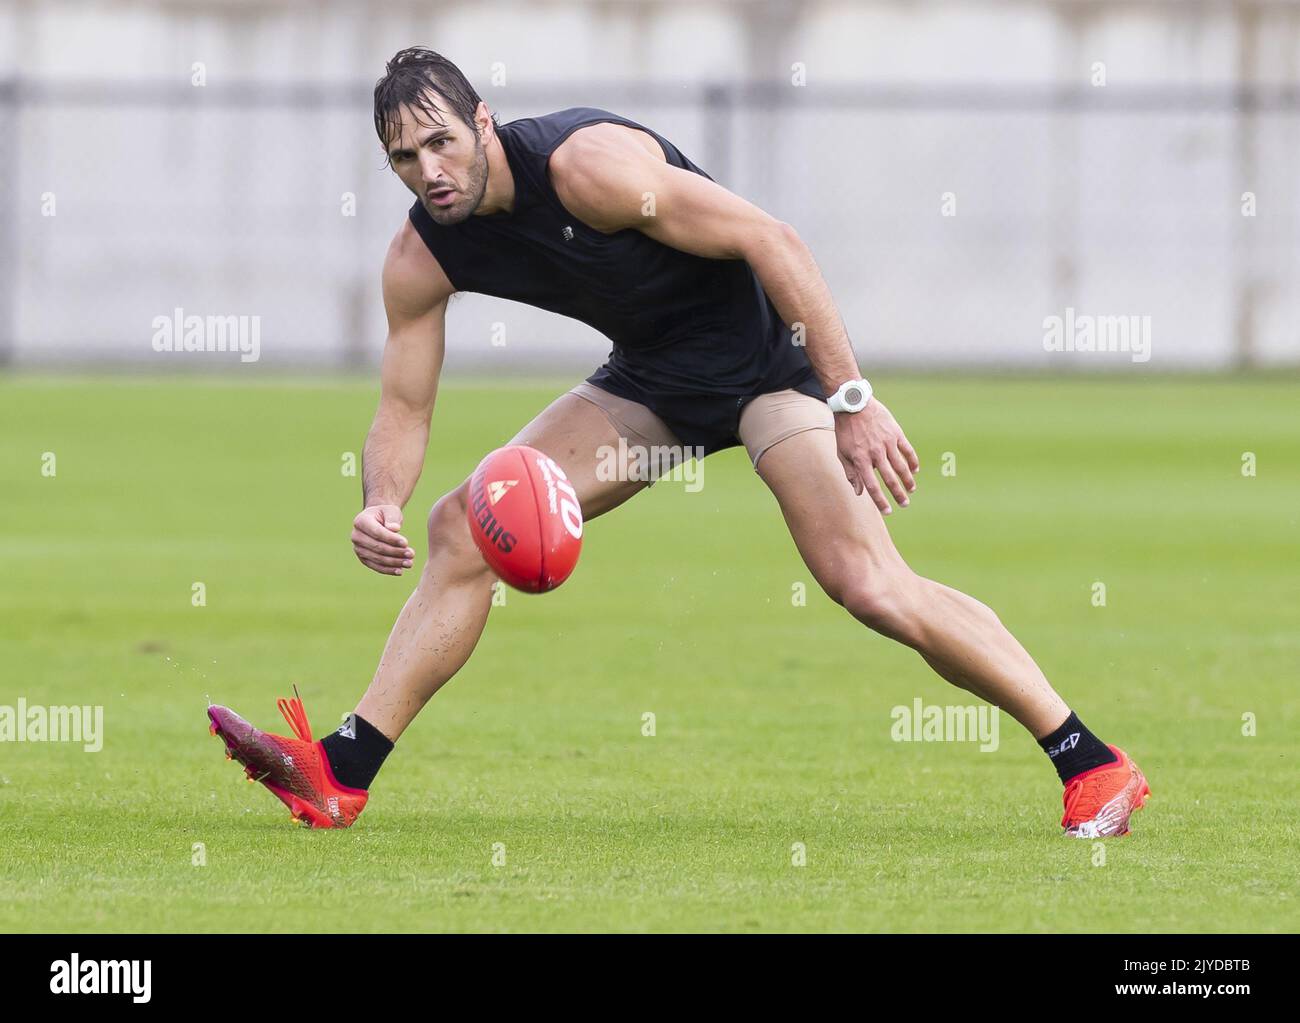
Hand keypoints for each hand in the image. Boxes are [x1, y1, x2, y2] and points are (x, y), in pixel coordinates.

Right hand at [352, 504, 414, 575]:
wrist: (378, 521)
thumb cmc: (386, 514)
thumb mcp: (391, 511)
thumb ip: (392, 519)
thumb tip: (394, 529)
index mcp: (361, 521)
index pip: (377, 533)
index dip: (391, 539)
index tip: (406, 543)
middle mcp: (356, 536)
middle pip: (378, 547)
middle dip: (396, 552)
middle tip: (412, 554)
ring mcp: (358, 549)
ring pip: (378, 558)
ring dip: (394, 562)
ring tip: (409, 563)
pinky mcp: (363, 558)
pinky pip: (376, 566)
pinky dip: (388, 570)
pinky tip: (400, 571)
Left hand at [834, 399, 919, 514]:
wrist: (853, 404)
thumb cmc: (845, 431)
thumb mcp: (842, 453)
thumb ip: (851, 473)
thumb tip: (859, 492)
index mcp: (860, 460)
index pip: (872, 486)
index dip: (880, 501)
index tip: (888, 511)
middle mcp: (875, 453)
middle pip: (890, 479)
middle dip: (898, 494)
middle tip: (905, 504)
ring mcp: (887, 443)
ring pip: (901, 466)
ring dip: (908, 480)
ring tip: (912, 489)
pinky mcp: (895, 433)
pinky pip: (907, 450)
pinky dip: (912, 461)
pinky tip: (915, 470)